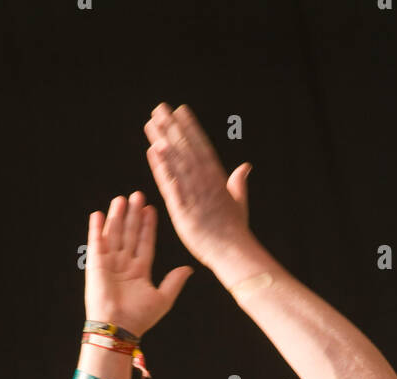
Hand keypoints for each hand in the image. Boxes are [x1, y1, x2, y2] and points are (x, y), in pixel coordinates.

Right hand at [84, 191, 193, 337]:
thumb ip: (174, 281)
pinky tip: (98, 214)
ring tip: (122, 199)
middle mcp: (125, 264)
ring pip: (115, 234)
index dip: (148, 226)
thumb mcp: (163, 298)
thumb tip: (189, 269)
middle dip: (134, 215)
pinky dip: (96, 229)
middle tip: (138, 196)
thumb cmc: (140, 317)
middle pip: (130, 234)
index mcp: (140, 271)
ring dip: (117, 217)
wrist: (118, 327)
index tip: (151, 209)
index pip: (145, 242)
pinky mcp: (95, 265)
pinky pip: (96, 242)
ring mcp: (110, 263)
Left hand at [144, 103, 252, 269]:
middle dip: (173, 128)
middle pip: (186, 149)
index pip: (202, 147)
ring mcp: (194, 195)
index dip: (190, 127)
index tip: (180, 110)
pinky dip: (162, 167)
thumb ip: (239, 182)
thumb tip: (245, 166)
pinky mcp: (183, 210)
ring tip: (151, 123)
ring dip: (163, 141)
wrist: (232, 252)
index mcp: (217, 179)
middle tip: (160, 108)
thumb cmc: (235, 231)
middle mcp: (205, 182)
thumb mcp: (239, 202)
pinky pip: (170, 184)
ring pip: (176, 162)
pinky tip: (153, 151)